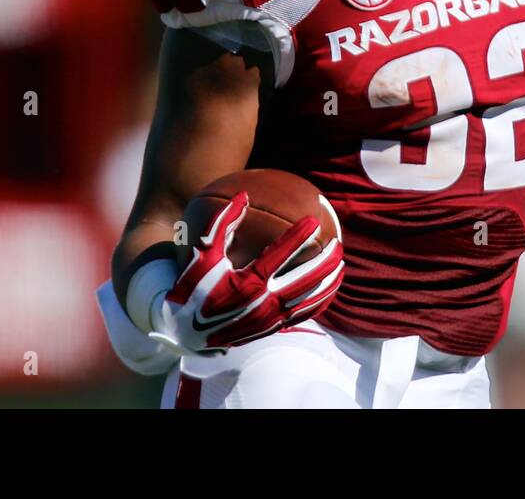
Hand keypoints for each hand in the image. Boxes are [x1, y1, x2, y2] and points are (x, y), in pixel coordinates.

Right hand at [148, 191, 343, 355]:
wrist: (183, 328)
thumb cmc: (192, 285)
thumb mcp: (201, 253)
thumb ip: (222, 223)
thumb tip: (243, 195)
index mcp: (244, 284)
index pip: (278, 257)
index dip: (297, 238)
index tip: (313, 221)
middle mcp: (259, 304)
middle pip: (302, 282)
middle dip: (324, 263)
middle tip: (339, 245)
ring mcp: (266, 320)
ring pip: (306, 302)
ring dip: (327, 284)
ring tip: (341, 266)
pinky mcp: (268, 330)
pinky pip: (300, 317)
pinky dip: (317, 304)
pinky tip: (329, 291)